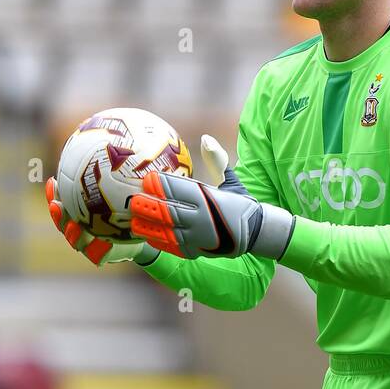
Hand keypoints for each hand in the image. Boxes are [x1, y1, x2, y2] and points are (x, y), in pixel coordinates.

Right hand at [45, 177, 158, 267]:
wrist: (143, 230)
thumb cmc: (131, 204)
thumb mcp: (125, 185)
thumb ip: (116, 169)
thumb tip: (115, 141)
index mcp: (81, 210)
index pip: (62, 200)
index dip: (53, 194)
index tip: (53, 181)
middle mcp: (81, 226)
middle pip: (63, 222)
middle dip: (58, 215)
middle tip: (57, 206)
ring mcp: (90, 243)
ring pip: (76, 241)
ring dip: (72, 235)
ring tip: (74, 228)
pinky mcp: (103, 256)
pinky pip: (98, 255)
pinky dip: (99, 251)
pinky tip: (104, 245)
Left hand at [128, 134, 294, 261]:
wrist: (256, 233)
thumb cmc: (239, 203)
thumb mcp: (231, 180)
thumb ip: (217, 159)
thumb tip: (206, 138)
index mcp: (209, 198)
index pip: (180, 190)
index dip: (161, 185)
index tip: (148, 179)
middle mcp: (203, 219)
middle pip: (169, 211)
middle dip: (149, 206)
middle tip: (133, 200)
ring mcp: (199, 237)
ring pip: (168, 231)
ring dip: (149, 226)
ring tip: (134, 220)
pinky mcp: (197, 251)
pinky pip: (173, 246)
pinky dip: (158, 240)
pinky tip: (147, 235)